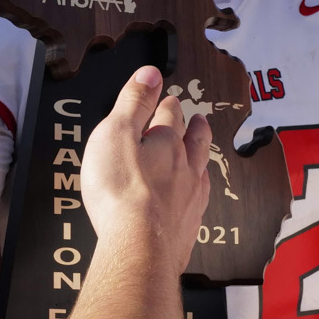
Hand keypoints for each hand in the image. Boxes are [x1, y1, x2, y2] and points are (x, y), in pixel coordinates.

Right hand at [79, 65, 210, 261]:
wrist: (139, 245)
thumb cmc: (122, 191)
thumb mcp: (116, 133)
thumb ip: (133, 102)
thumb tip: (150, 73)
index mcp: (168, 142)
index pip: (170, 115)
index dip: (167, 104)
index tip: (168, 98)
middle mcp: (186, 169)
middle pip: (195, 142)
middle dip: (195, 128)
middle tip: (199, 120)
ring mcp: (190, 199)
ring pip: (201, 172)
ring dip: (201, 158)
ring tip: (202, 153)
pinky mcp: (187, 228)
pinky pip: (197, 204)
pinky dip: (197, 195)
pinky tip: (196, 200)